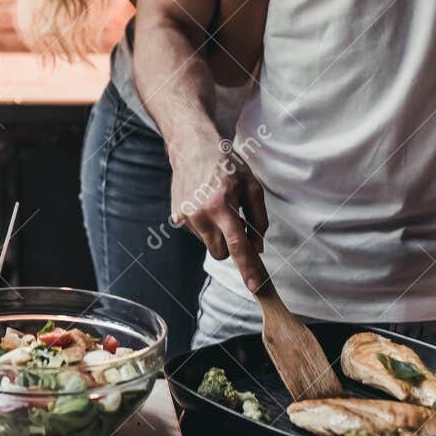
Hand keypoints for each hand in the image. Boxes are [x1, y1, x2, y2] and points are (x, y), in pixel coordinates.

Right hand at [168, 131, 269, 292]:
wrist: (192, 148)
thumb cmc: (226, 165)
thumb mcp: (251, 185)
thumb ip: (258, 218)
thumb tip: (258, 246)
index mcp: (221, 204)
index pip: (237, 245)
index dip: (248, 268)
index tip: (255, 287)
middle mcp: (200, 213)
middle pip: (221, 252)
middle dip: (231, 245)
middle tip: (235, 223)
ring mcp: (185, 216)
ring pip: (209, 244)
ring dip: (217, 234)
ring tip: (217, 207)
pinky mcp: (176, 216)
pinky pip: (197, 233)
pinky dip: (205, 226)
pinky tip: (204, 204)